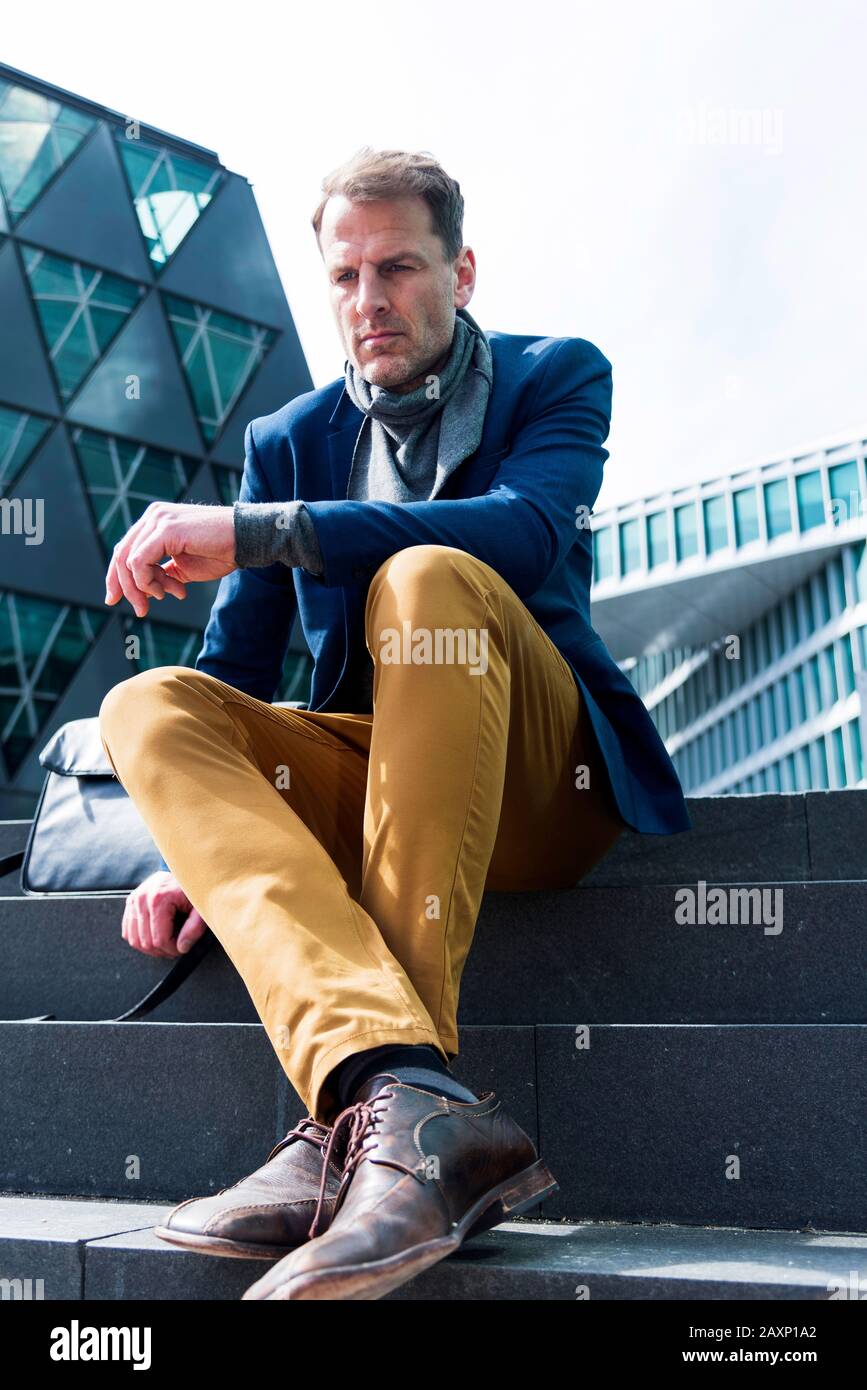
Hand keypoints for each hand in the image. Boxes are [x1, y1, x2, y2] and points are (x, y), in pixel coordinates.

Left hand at [104, 501, 236, 617]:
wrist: (247, 540)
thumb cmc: (222, 552)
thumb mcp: (184, 568)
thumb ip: (163, 575)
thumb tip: (145, 592)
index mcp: (156, 521)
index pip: (125, 549)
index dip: (117, 577)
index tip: (115, 600)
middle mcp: (153, 516)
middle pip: (121, 555)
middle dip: (125, 587)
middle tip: (140, 610)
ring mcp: (158, 520)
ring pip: (128, 561)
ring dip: (141, 588)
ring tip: (162, 598)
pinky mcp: (165, 530)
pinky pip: (140, 562)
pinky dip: (148, 582)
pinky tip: (169, 590)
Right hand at [123, 870, 208, 958]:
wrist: (184, 870)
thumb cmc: (194, 888)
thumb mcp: (201, 908)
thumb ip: (194, 929)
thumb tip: (182, 948)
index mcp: (159, 899)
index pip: (159, 940)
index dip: (172, 950)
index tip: (182, 947)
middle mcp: (142, 899)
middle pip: (146, 942)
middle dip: (162, 951)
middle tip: (175, 947)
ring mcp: (134, 900)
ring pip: (134, 940)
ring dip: (150, 948)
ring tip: (166, 943)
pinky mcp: (131, 902)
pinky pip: (127, 931)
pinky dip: (140, 939)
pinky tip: (155, 936)